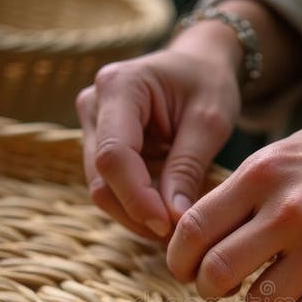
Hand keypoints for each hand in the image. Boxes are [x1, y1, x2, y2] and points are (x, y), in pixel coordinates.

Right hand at [76, 29, 241, 239]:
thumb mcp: (210, 121)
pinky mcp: (98, 144)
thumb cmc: (207, 83)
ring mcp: (91, 126)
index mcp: (119, 86)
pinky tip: (165, 215)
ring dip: (136, 215)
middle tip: (178, 236)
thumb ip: (188, 167)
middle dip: (137, 213)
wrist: (198, 64)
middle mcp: (94, 104)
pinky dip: (136, 206)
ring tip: (175, 229)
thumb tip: (172, 219)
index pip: (114, 155)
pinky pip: (111, 186)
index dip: (137, 197)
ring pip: (102, 188)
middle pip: (101, 177)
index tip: (169, 225)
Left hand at [167, 97, 301, 301]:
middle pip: (217, 273)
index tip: (183, 269)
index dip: (178, 259)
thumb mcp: (284, 153)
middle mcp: (290, 210)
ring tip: (271, 289)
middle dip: (209, 288)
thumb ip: (241, 191)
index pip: (194, 228)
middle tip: (218, 287)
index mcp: (263, 174)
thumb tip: (194, 235)